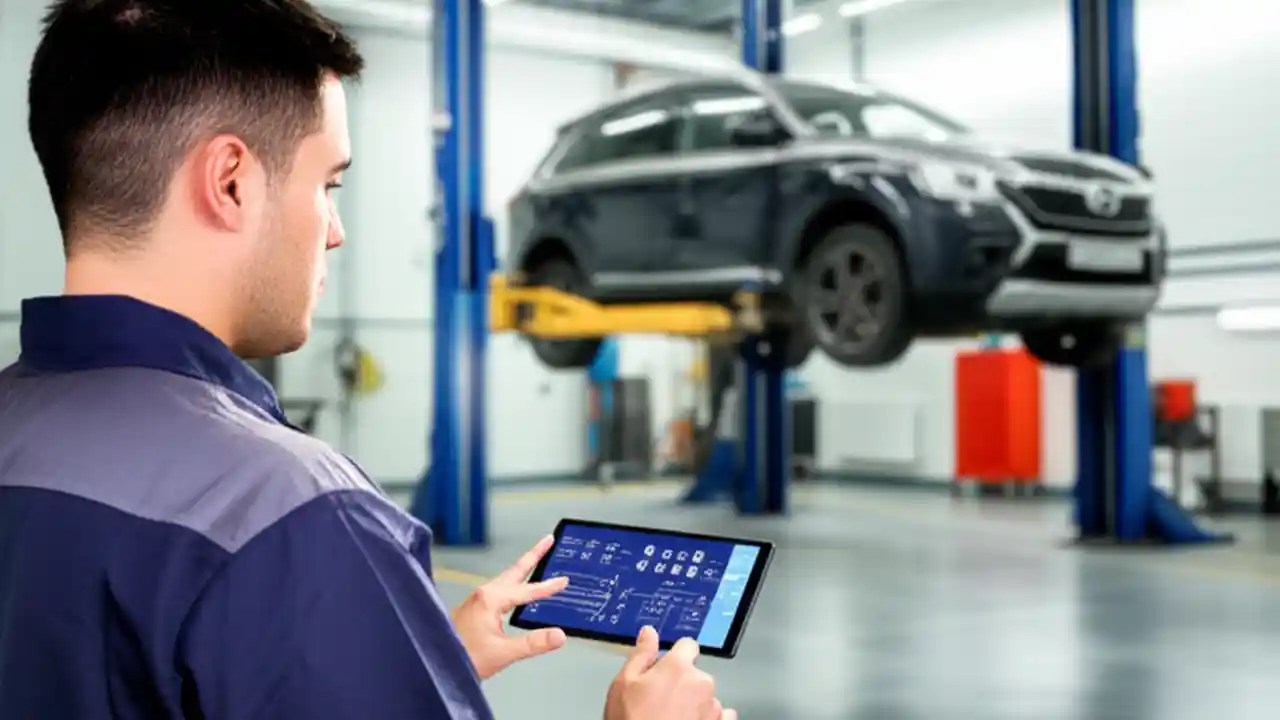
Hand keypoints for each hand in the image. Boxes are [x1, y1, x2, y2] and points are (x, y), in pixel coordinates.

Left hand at [452, 535, 569, 679]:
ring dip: (523, 567)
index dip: (548, 586)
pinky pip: (500, 587)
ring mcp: (478, 598)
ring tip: (538, 557)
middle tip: (548, 540)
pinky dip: (514, 580)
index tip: (565, 580)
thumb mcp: (503, 653)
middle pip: (515, 570)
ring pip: (506, 578)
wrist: (436, 661)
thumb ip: (534, 643)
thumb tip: (561, 635)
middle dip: (533, 555)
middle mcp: (484, 593)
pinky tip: (518, 588)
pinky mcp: (474, 606)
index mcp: (491, 599)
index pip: (528, 591)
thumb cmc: (466, 657)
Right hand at [604, 627, 736, 719]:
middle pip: (695, 674)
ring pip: (705, 696)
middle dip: (681, 683)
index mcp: (679, 667)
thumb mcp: (624, 684)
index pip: (688, 645)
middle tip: (659, 700)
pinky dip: (707, 719)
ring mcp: (713, 708)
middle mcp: (702, 683)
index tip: (665, 667)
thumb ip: (641, 655)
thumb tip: (649, 633)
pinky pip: (720, 716)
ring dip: (692, 703)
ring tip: (669, 718)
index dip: (675, 655)